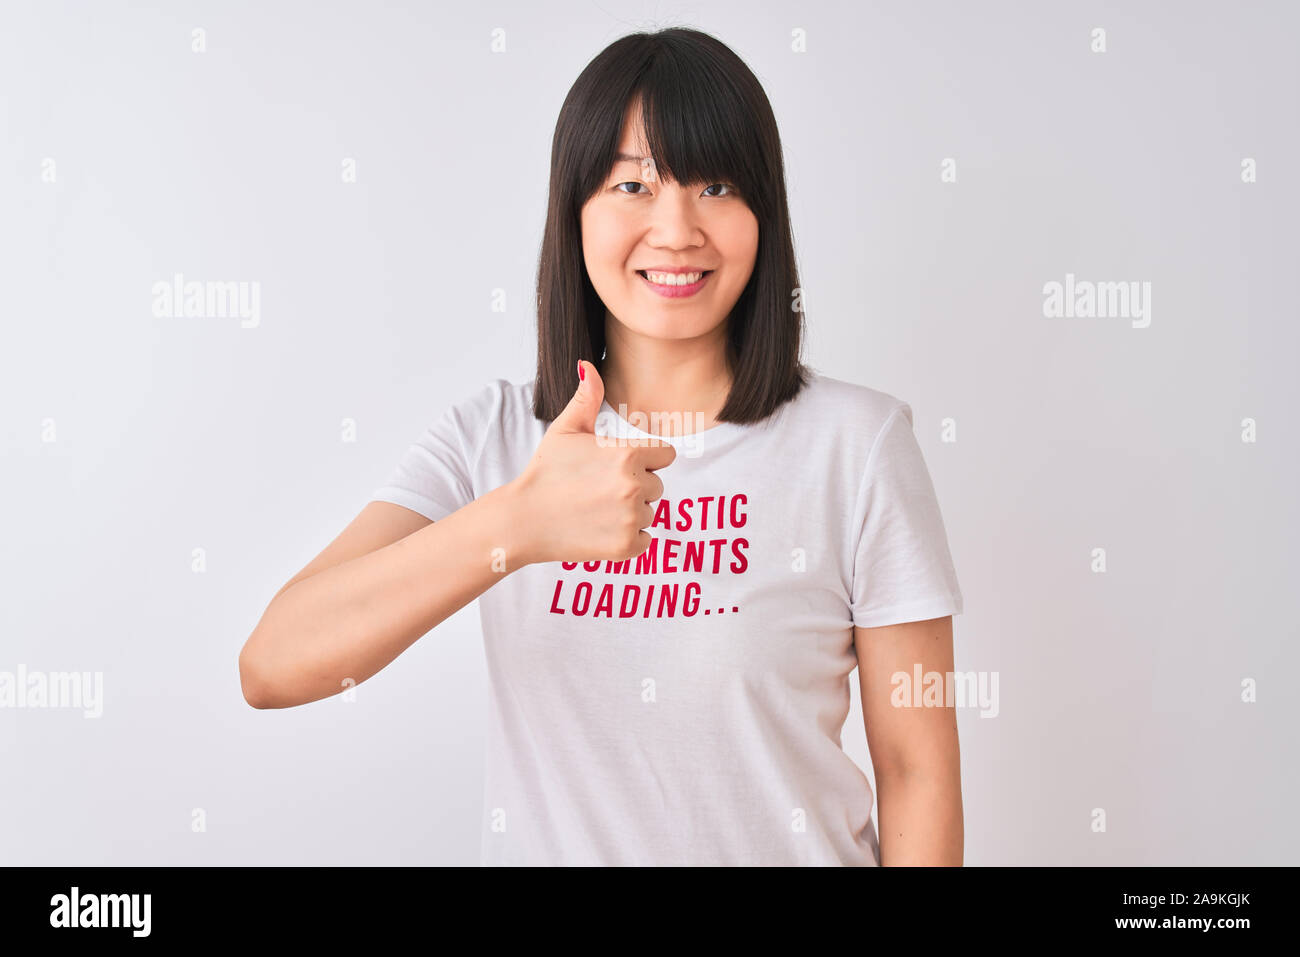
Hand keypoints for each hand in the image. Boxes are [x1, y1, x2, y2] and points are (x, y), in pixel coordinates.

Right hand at [510, 360, 675, 564]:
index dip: (645, 460)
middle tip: (598, 491)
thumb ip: (586, 397)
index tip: (617, 467)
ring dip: (630, 513)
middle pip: (657, 486)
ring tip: (596, 510)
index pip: (665, 455)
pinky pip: (645, 539)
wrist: (523, 520)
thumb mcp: (565, 430)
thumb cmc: (545, 472)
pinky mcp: (625, 546)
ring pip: (649, 512)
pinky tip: (600, 530)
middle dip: (635, 487)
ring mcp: (630, 518)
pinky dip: (628, 539)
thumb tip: (586, 365)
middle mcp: (634, 485)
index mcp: (628, 454)